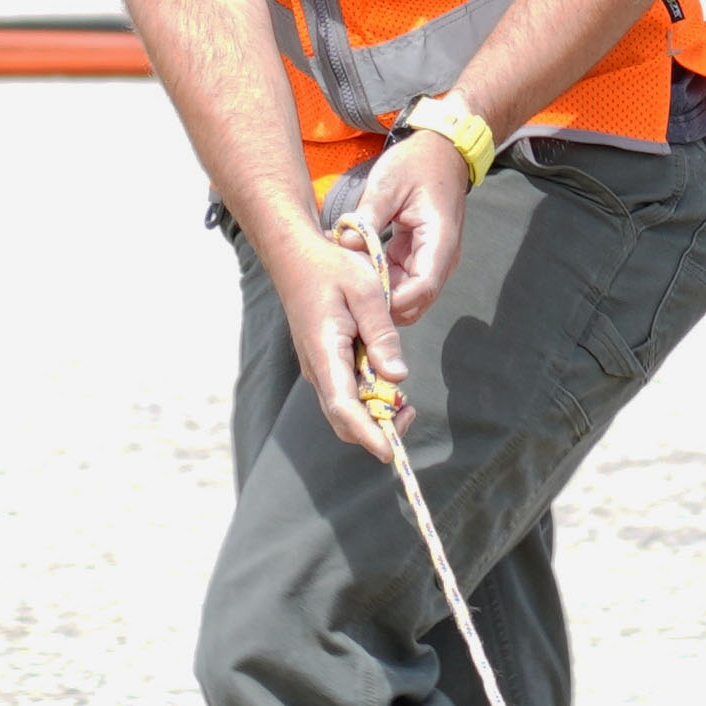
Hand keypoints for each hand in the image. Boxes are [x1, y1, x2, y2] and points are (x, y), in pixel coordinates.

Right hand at [269, 213, 407, 454]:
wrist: (295, 254)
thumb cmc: (331, 267)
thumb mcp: (366, 292)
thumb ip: (382, 335)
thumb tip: (397, 377)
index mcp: (325, 352)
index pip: (344, 408)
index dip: (368, 433)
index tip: (390, 451)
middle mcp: (317, 368)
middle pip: (344, 419)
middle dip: (377, 428)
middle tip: (410, 411)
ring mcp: (319, 367)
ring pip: (345, 408)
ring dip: (374, 412)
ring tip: (403, 399)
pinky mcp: (324, 362)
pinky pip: (344, 392)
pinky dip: (367, 397)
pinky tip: (386, 381)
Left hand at [350, 129, 472, 323]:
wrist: (440, 151)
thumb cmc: (418, 164)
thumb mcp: (389, 184)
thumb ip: (368, 216)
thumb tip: (344, 242)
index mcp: (440, 240)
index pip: (423, 288)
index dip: (394, 301)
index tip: (362, 297)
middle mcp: (441, 257)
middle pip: (416, 301)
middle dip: (383, 304)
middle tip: (347, 292)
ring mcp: (430, 259)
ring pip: (407, 295)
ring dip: (380, 293)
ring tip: (348, 279)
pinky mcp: (417, 256)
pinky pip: (400, 280)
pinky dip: (380, 280)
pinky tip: (356, 268)